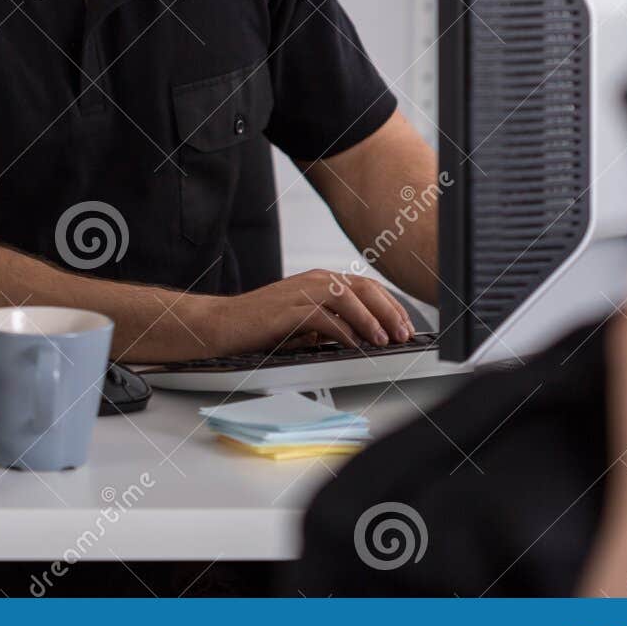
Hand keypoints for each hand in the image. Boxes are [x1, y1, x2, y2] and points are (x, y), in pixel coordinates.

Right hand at [189, 270, 414, 357]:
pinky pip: (322, 316)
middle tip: (402, 333)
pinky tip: (353, 345)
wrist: (222, 324)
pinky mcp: (286, 310)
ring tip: (383, 339)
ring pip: (346, 297)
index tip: (405, 326)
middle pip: (362, 288)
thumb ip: (331, 324)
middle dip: (388, 311)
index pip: (365, 286)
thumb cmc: (261, 325)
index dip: (390, 305)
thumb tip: (363, 337)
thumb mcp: (305, 322)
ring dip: (370, 319)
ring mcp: (299, 293)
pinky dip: (342, 331)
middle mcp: (313, 281)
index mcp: (320, 281)